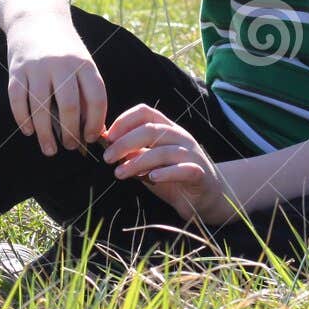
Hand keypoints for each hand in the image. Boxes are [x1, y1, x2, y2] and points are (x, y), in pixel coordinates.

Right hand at [4, 14, 108, 155]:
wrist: (37, 18)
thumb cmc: (65, 50)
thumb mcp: (83, 64)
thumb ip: (88, 93)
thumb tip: (94, 131)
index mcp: (84, 63)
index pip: (96, 98)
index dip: (95, 122)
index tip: (91, 138)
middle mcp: (61, 64)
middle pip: (69, 106)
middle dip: (71, 133)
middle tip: (71, 147)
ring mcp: (37, 67)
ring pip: (41, 107)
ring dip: (46, 134)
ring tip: (50, 149)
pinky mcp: (16, 70)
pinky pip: (18, 100)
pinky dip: (23, 119)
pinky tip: (29, 132)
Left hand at [102, 104, 236, 224]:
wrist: (206, 197)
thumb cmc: (172, 177)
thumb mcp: (148, 161)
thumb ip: (131, 151)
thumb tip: (102, 141)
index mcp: (168, 128)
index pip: (145, 112)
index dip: (123, 120)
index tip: (107, 137)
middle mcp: (180, 137)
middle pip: (151, 130)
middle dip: (125, 143)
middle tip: (107, 158)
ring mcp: (191, 154)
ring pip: (163, 151)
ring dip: (137, 162)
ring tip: (119, 173)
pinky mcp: (199, 173)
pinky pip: (182, 169)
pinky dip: (165, 173)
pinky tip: (150, 179)